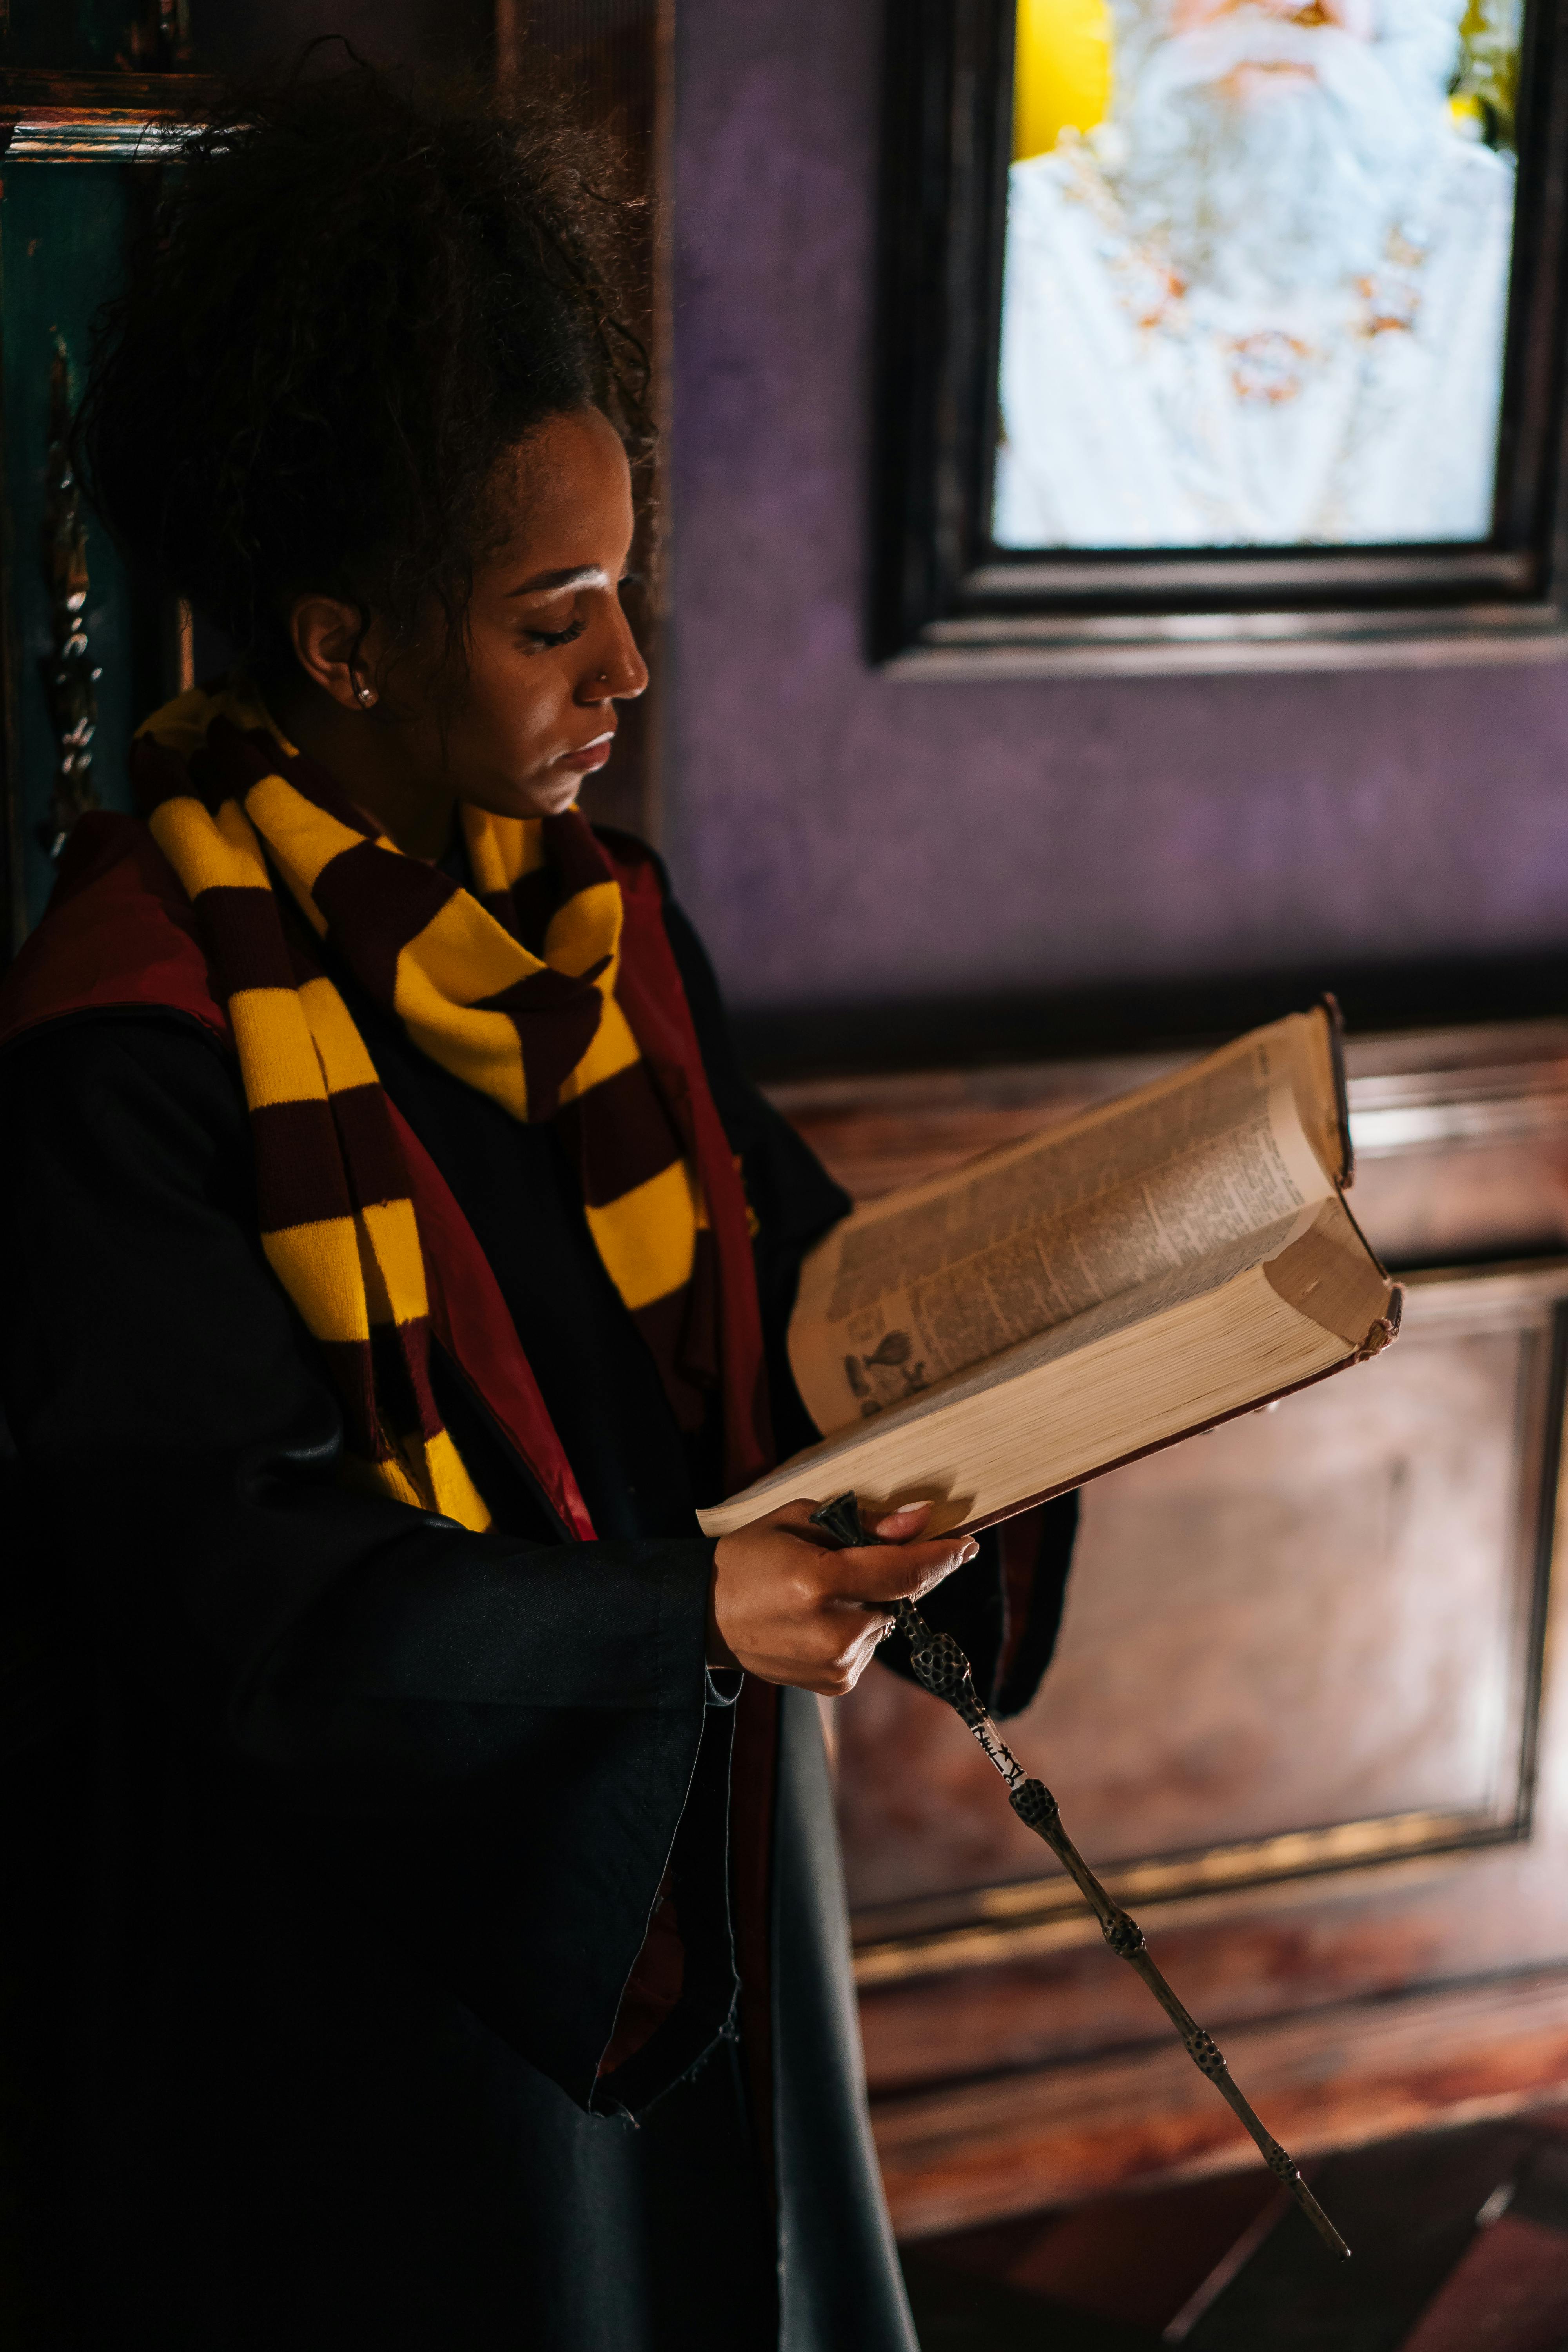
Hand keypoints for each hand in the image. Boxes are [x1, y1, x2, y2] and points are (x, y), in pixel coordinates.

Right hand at [708, 1498, 977, 1695]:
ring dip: (872, 1602)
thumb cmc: (751, 1556)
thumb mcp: (800, 1518)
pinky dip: (857, 1626)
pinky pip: (870, 1645)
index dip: (940, 1556)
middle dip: (893, 1574)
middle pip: (900, 1596)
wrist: (703, 1615)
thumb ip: (864, 1523)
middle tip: (850, 1560)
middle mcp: (831, 1630)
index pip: (903, 1572)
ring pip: (887, 1621)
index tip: (966, 1543)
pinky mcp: (835, 1683)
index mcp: (818, 1582)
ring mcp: (834, 1663)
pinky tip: (818, 1619)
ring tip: (819, 1593)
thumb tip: (920, 1522)